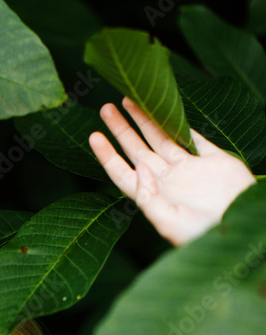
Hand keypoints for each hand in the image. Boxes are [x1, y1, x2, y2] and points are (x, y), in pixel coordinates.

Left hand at [88, 96, 256, 245]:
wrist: (240, 227)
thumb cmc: (202, 235)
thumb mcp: (170, 224)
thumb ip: (151, 200)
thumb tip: (139, 168)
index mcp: (154, 197)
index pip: (123, 173)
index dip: (108, 155)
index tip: (94, 136)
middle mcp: (168, 181)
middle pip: (138, 151)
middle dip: (122, 130)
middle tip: (105, 108)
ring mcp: (190, 169)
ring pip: (162, 138)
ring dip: (145, 120)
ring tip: (128, 99)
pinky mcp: (214, 160)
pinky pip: (195, 138)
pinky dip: (182, 124)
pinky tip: (167, 108)